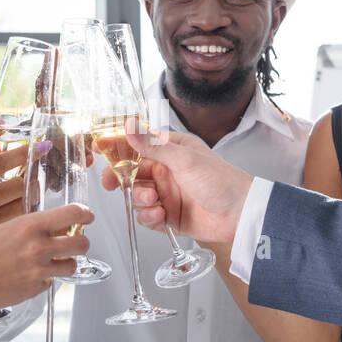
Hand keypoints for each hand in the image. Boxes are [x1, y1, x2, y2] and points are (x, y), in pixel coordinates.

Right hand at [0, 144, 29, 276]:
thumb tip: (10, 141)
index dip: (24, 153)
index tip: (43, 146)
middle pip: (18, 186)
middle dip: (34, 179)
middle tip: (40, 176)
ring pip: (25, 206)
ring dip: (35, 198)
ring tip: (35, 194)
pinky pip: (22, 223)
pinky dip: (30, 215)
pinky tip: (31, 213)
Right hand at [0, 203, 93, 314]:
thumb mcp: (2, 226)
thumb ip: (28, 227)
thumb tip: (49, 227)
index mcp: (30, 225)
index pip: (73, 214)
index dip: (85, 214)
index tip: (87, 216)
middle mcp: (39, 247)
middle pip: (82, 243)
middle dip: (80, 242)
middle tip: (74, 241)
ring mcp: (39, 271)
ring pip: (71, 266)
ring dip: (66, 262)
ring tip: (53, 260)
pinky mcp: (34, 290)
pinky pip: (50, 282)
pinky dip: (44, 279)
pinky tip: (27, 275)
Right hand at [100, 125, 252, 244]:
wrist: (241, 214)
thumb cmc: (220, 180)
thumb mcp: (183, 159)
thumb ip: (151, 145)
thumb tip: (129, 125)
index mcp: (171, 151)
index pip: (137, 145)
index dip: (117, 148)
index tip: (100, 150)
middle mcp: (167, 171)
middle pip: (131, 173)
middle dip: (121, 179)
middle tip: (113, 183)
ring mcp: (167, 194)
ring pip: (137, 196)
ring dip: (139, 199)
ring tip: (152, 200)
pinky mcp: (170, 216)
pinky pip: (147, 216)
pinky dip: (149, 216)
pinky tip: (159, 214)